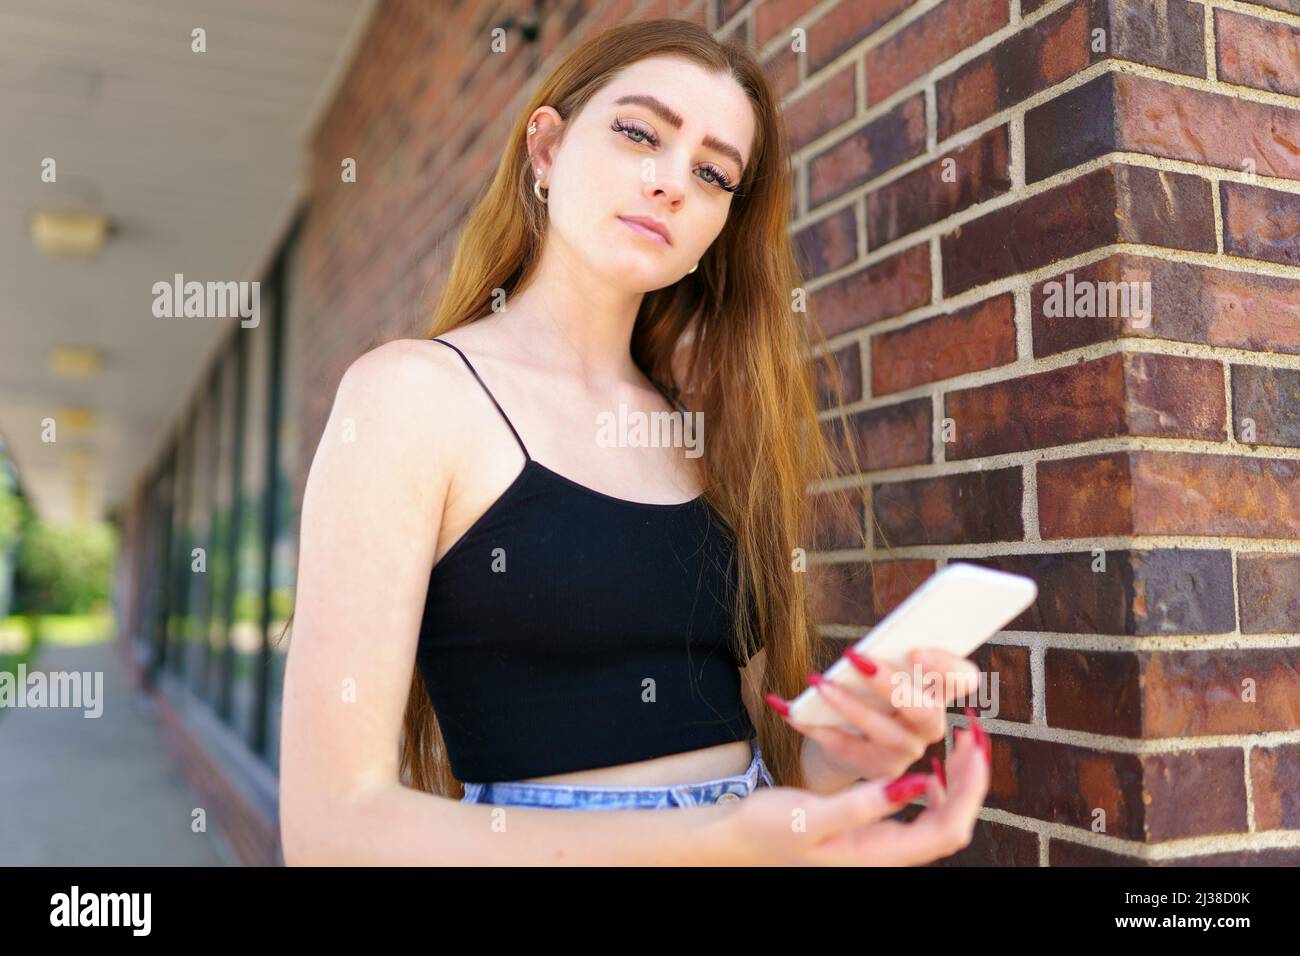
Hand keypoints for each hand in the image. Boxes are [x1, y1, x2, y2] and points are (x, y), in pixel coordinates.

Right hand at [722, 722, 989, 865]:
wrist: (740, 842)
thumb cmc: (769, 829)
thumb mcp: (812, 816)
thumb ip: (863, 805)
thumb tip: (919, 782)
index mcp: (877, 855)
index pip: (947, 827)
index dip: (969, 787)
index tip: (973, 744)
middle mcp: (887, 856)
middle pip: (952, 823)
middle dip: (971, 778)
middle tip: (975, 733)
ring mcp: (884, 846)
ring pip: (942, 818)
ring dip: (958, 779)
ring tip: (962, 743)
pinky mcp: (875, 834)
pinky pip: (922, 815)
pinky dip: (937, 786)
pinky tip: (932, 767)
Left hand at [768, 647, 984, 781]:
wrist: (847, 737)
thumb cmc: (868, 691)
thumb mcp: (881, 670)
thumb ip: (885, 656)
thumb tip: (866, 647)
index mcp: (939, 692)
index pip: (964, 679)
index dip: (947, 667)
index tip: (915, 651)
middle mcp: (930, 725)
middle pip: (921, 708)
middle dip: (889, 683)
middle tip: (855, 657)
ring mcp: (907, 752)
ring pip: (884, 731)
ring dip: (849, 705)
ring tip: (818, 682)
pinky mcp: (878, 770)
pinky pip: (847, 748)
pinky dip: (816, 726)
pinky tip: (791, 709)